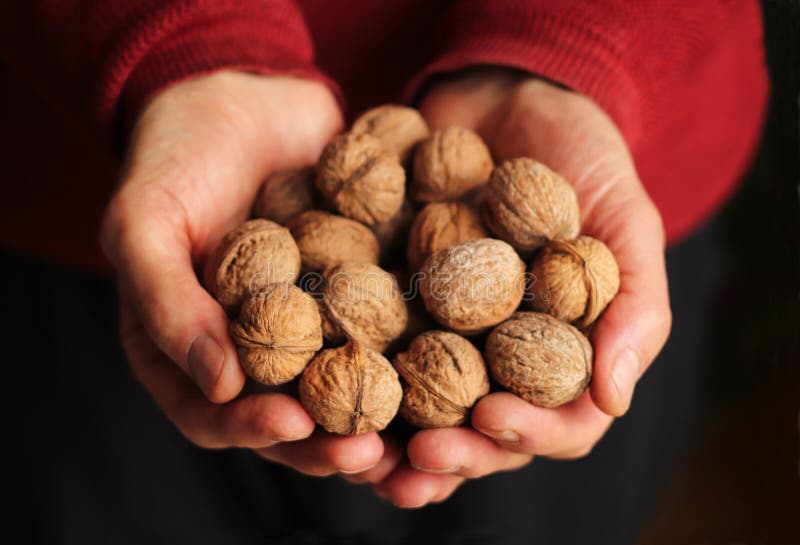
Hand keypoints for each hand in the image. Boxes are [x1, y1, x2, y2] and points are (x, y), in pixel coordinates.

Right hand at [102, 71, 388, 476]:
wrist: (239, 94)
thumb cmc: (175, 156)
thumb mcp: (146, 222)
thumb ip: (166, 303)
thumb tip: (218, 386)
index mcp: (190, 347)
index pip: (215, 414)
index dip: (253, 431)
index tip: (295, 429)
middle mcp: (255, 347)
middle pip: (291, 415)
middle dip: (329, 441)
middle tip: (371, 456)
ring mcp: (311, 320)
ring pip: (345, 384)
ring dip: (380, 414)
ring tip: (420, 434)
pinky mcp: (357, 289)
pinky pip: (386, 327)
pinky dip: (414, 350)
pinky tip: (451, 361)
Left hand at [373, 70, 670, 505]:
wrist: (507, 94)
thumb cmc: (581, 157)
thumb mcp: (625, 221)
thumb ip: (633, 306)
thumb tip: (612, 399)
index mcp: (559, 353)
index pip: (555, 423)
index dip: (527, 434)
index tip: (492, 417)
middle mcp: (497, 355)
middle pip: (477, 429)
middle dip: (451, 452)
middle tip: (416, 456)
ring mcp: (440, 330)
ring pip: (416, 408)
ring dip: (388, 438)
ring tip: (358, 452)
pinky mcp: (389, 298)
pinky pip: (364, 343)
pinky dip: (341, 368)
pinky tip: (312, 378)